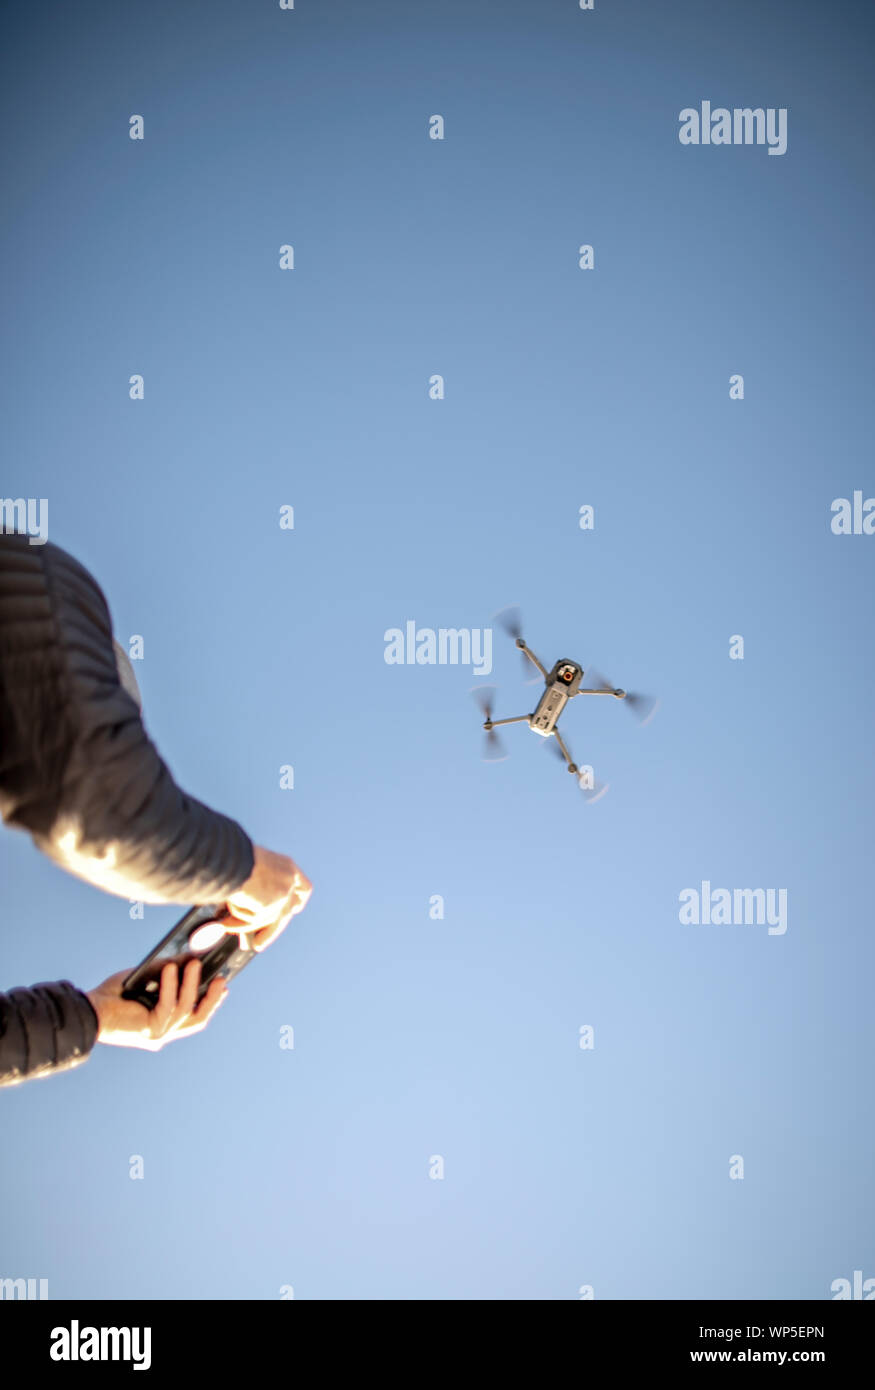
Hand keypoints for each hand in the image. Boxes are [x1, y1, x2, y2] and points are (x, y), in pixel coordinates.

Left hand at [86, 959, 227, 1050]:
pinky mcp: (150, 1030)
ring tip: (194, 963)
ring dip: (192, 984)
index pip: (192, 1016)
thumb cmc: (110, 996)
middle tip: (221, 979)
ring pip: (187, 1010)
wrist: (86, 1012)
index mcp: (161, 1024)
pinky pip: (168, 1005)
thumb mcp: (143, 980)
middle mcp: (162, 1033)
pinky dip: (172, 985)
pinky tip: (171, 968)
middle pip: (198, 1020)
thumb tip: (185, 957)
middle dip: (212, 1000)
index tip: (222, 985)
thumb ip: (163, 972)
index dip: (210, 1002)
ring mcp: (157, 1034)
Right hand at [224, 845, 312, 951]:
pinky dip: (239, 924)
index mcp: (286, 866)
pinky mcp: (272, 905)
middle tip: (258, 943)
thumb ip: (255, 892)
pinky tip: (225, 921)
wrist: (228, 858)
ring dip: (247, 928)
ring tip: (227, 926)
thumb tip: (245, 911)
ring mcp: (283, 893)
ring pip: (269, 919)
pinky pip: (254, 920)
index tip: (294, 910)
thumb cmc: (231, 860)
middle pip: (286, 911)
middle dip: (271, 931)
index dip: (299, 901)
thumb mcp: (248, 873)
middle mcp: (289, 879)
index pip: (303, 888)